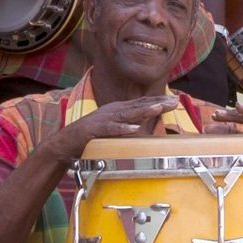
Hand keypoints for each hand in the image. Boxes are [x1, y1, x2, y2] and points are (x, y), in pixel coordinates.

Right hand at [61, 95, 178, 153]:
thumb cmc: (93, 136)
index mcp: (119, 110)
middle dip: (157, 102)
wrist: (67, 141)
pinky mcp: (95, 130)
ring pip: (128, 114)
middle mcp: (114, 111)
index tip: (175, 100)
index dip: (158, 101)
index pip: (142, 103)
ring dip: (144, 110)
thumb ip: (129, 127)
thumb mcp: (115, 129)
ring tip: (159, 107)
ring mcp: (105, 119)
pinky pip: (111, 129)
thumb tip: (146, 129)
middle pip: (139, 106)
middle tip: (174, 101)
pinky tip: (134, 128)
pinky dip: (123, 128)